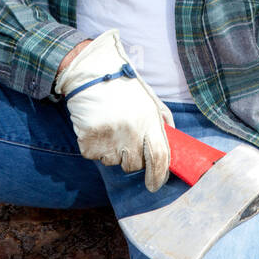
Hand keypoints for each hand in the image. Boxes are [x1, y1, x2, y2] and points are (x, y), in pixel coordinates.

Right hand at [54, 28, 174, 191]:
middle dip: (132, 158)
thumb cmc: (124, 88)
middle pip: (134, 165)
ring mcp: (108, 138)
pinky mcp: (88, 141)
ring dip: (112, 152)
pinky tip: (97, 127)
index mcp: (149, 121)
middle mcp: (130, 132)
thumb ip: (163, 124)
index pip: (159, 158)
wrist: (92, 73)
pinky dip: (95, 148)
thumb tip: (170, 149)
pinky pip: (95, 157)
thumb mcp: (151, 101)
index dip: (158, 176)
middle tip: (125, 136)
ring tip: (110, 126)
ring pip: (113, 162)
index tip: (153, 185)